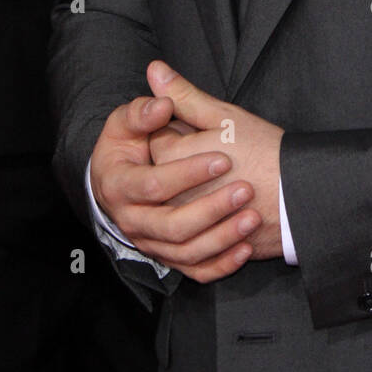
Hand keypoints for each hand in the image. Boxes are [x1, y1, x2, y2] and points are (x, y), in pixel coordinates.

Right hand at [89, 92, 261, 282]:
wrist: (120, 177)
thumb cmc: (128, 143)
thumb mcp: (128, 123)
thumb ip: (144, 111)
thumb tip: (162, 100)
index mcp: (119, 186)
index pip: (153, 185)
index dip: (187, 173)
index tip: (223, 159)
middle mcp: (131, 221)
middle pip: (171, 225)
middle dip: (211, 208)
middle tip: (245, 190)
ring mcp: (150, 243)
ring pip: (186, 252)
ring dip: (222, 237)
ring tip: (252, 217)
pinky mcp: (169, 257)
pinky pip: (196, 271)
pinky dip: (221, 264)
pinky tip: (246, 247)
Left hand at [147, 61, 284, 260]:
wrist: (299, 197)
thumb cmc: (264, 151)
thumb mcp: (224, 115)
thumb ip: (184, 95)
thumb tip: (154, 69)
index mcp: (171, 157)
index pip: (156, 139)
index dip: (180, 130)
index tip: (206, 133)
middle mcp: (168, 196)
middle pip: (161, 175)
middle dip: (181, 164)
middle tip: (218, 157)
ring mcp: (183, 226)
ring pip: (171, 211)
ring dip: (190, 197)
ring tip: (223, 184)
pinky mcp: (203, 250)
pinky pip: (189, 249)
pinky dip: (200, 235)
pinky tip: (220, 219)